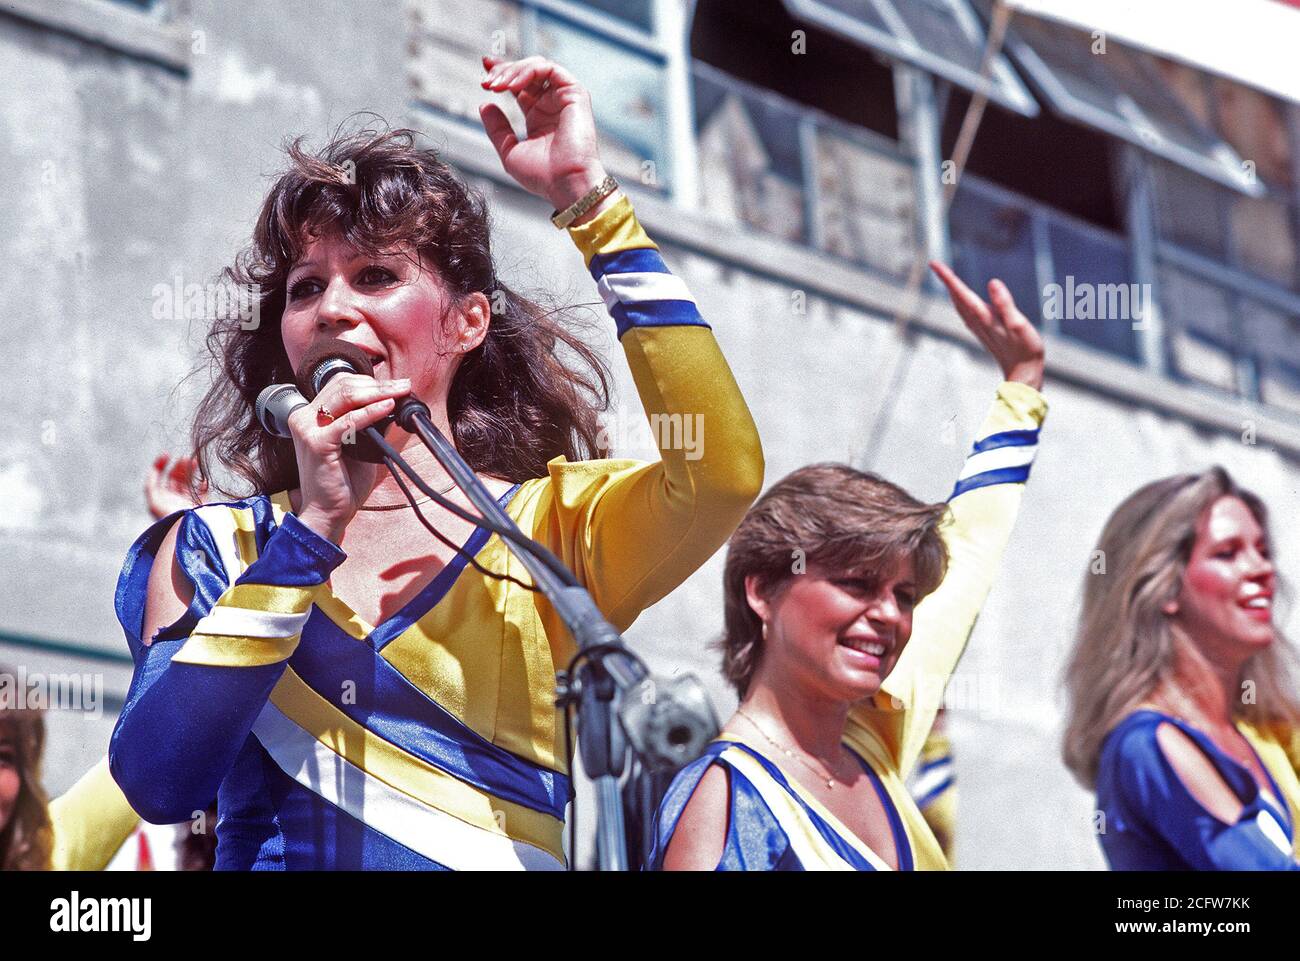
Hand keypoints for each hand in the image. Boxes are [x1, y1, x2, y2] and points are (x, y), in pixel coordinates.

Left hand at [144, 453, 207, 519]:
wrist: (188, 532)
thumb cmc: (169, 518)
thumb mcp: (154, 501)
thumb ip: (151, 484)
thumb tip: (154, 470)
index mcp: (160, 497)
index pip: (158, 477)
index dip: (160, 464)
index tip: (167, 454)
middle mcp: (172, 499)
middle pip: (174, 477)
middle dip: (179, 466)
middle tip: (185, 459)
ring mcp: (186, 501)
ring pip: (188, 481)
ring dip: (190, 470)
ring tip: (194, 461)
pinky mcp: (200, 506)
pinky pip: (202, 492)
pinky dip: (202, 484)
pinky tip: (203, 482)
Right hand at [286, 374, 410, 541]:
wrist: (327, 512)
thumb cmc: (343, 481)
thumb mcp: (357, 445)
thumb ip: (368, 423)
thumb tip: (392, 404)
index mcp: (311, 415)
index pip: (340, 384)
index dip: (369, 382)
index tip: (395, 386)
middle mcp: (304, 417)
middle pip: (343, 385)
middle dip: (378, 384)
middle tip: (404, 385)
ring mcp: (307, 428)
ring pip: (346, 396)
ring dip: (378, 392)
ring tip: (400, 392)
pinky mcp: (316, 442)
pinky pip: (348, 421)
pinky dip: (370, 412)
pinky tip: (388, 407)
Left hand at [478, 55, 608, 213]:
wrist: (566, 183)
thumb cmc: (544, 176)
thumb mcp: (510, 151)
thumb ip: (497, 128)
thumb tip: (484, 105)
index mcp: (538, 117)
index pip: (519, 87)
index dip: (502, 72)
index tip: (485, 68)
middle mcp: (551, 105)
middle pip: (526, 72)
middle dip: (503, 70)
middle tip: (487, 82)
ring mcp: (563, 98)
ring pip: (537, 67)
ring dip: (513, 71)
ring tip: (497, 85)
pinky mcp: (575, 93)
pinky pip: (550, 69)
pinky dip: (529, 71)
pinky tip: (513, 85)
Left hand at [930, 262, 1044, 390]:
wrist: (1023, 373)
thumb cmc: (1024, 349)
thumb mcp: (1018, 323)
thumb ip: (1004, 303)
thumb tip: (993, 283)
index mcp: (983, 317)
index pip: (961, 292)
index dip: (948, 277)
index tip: (934, 264)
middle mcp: (977, 322)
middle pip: (957, 297)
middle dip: (946, 280)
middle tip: (936, 265)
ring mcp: (979, 328)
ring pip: (959, 306)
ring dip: (952, 291)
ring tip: (946, 277)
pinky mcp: (984, 332)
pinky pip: (966, 313)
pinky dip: (960, 301)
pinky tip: (962, 301)